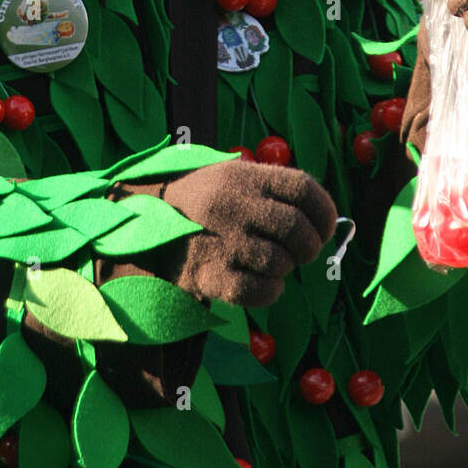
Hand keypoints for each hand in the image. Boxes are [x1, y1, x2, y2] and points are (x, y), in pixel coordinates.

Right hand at [150, 160, 337, 306]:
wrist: (142, 225)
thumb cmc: (204, 204)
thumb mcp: (232, 178)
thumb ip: (274, 191)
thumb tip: (325, 220)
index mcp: (243, 176)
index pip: (304, 189)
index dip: (324, 213)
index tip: (325, 229)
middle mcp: (232, 205)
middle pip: (297, 229)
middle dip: (309, 248)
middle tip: (302, 254)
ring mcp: (220, 241)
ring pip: (280, 263)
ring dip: (285, 269)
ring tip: (271, 264)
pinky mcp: (209, 275)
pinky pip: (260, 291)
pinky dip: (270, 291)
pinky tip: (261, 282)